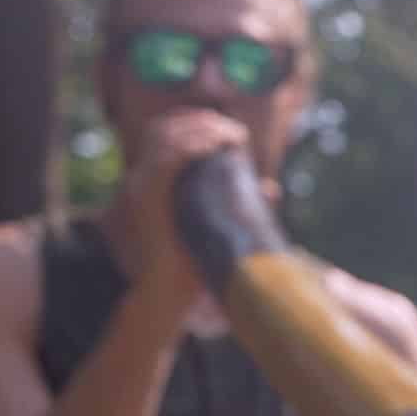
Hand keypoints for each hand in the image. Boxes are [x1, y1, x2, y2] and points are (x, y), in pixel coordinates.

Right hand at [116, 110, 251, 332]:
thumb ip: (239, 202)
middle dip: (205, 122)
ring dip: (203, 129)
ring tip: (232, 136)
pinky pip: (168, 159)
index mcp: (156, 180)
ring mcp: (143, 186)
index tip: (234, 132)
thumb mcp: (219, 225)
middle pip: (169, 128)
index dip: (199, 123)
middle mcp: (145, 178)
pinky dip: (193, 145)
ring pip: (169, 136)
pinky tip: (217, 145)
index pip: (170, 133)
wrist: (170, 293)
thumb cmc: (193, 264)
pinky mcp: (148, 197)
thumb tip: (273, 188)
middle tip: (237, 133)